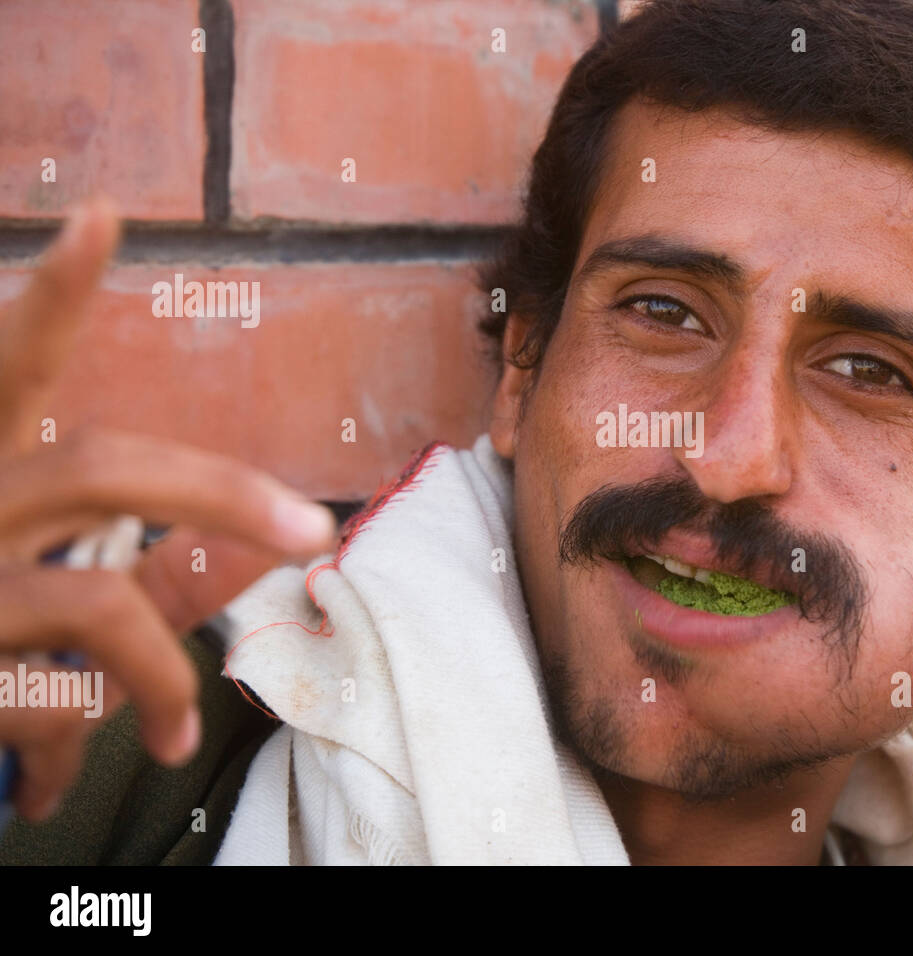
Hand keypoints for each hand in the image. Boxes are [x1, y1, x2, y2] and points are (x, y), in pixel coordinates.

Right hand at [0, 198, 337, 821]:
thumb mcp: (23, 575)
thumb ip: (127, 565)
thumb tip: (247, 551)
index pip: (16, 362)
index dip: (58, 295)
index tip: (103, 215)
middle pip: (104, 469)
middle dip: (221, 495)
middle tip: (314, 529)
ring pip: (95, 605)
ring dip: (159, 677)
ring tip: (178, 736)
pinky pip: (54, 703)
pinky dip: (82, 744)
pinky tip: (60, 783)